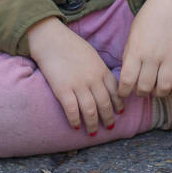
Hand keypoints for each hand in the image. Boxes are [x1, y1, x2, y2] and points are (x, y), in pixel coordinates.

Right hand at [25, 17, 120, 134]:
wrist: (51, 40)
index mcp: (101, 70)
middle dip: (108, 117)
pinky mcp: (62, 90)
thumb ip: (99, 69)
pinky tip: (76, 126)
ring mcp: (78, 85)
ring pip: (90, 110)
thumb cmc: (70, 45)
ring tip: (93, 132)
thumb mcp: (92, 55)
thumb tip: (103, 82)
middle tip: (109, 127)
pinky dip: (75, 120)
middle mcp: (93, 79)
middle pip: (105, 103)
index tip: (120, 112)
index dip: (118, 103)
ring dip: (93, 123)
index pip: (115, 91)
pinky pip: (72, 109)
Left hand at [118, 0, 171, 99]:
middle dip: (141, 92)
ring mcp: (171, 57)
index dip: (124, 92)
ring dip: (158, 93)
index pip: (127, 81)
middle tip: (141, 90)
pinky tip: (171, 84)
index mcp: (136, 51)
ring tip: (156, 89)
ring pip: (164, 87)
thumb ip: (129, 59)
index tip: (124, 93)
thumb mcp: (131, 38)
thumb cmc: (147, 22)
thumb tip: (128, 80)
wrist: (169, 6)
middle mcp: (153, 56)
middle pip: (145, 87)